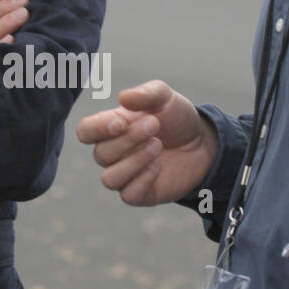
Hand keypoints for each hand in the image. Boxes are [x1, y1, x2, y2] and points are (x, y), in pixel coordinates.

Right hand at [76, 79, 216, 206]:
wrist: (203, 144)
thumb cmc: (177, 118)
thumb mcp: (166, 98)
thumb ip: (146, 93)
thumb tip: (123, 98)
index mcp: (111, 128)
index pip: (85, 132)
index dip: (97, 129)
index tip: (121, 123)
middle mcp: (113, 154)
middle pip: (101, 154)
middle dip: (128, 140)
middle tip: (154, 125)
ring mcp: (126, 175)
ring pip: (110, 179)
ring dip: (134, 161)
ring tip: (158, 146)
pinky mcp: (141, 194)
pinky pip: (128, 195)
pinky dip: (143, 180)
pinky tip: (158, 167)